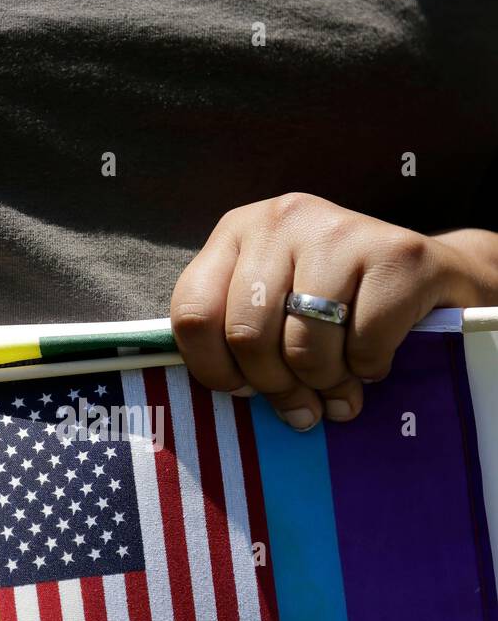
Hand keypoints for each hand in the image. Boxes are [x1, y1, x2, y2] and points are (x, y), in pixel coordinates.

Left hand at [170, 192, 497, 428]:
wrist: (428, 274)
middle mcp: (280, 219)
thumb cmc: (335, 302)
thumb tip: (240, 399)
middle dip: (274, 385)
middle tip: (301, 401)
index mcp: (236, 232)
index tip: (244, 389)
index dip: (215, 369)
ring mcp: (338, 230)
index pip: (193, 314)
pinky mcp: (395, 253)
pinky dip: (368, 369)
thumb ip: (241, 339)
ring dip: (324, 382)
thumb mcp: (274, 306)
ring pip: (304, 347)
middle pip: (246, 335)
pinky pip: (363, 345)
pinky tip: (374, 358)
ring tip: (340, 384)